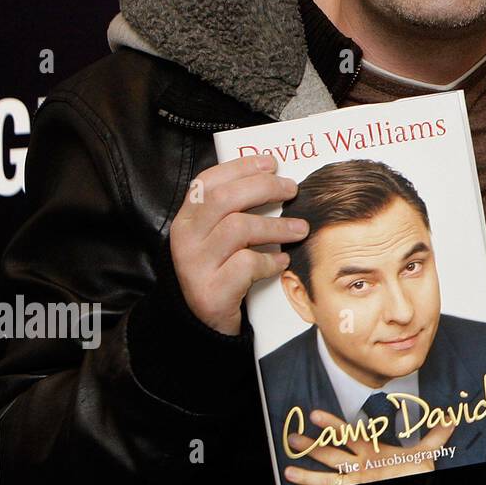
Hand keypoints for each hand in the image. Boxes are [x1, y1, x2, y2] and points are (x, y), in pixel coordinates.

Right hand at [169, 153, 307, 334]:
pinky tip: (282, 262)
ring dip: (276, 227)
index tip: (271, 162)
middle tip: (292, 189)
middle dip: (264, 188)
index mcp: (187, 219)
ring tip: (300, 229)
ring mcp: (194, 265)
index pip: (208, 181)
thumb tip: (275, 178)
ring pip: (238, 228)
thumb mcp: (218, 237)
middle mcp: (185, 238)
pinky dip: (270, 261)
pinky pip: (246, 264)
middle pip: (225, 198)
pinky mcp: (210, 291)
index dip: (240, 167)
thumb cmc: (221, 271)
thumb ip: (235, 210)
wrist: (202, 322)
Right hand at [282, 408, 455, 484]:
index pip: (349, 434)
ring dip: (309, 460)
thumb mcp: (426, 452)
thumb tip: (451, 416)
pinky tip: (293, 474)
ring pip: (327, 467)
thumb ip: (436, 434)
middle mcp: (359, 463)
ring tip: (290, 452)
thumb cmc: (415, 473)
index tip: (314, 415)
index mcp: (371, 450)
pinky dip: (310, 480)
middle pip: (332, 451)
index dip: (332, 424)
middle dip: (314, 443)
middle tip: (294, 434)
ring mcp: (354, 477)